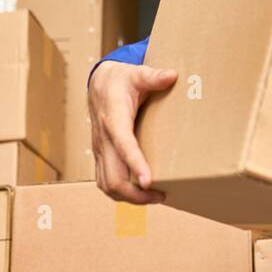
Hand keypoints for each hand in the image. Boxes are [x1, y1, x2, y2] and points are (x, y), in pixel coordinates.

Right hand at [88, 60, 177, 203]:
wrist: (99, 83)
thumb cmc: (120, 80)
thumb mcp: (136, 73)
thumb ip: (153, 76)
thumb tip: (172, 75)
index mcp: (114, 119)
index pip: (123, 146)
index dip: (135, 165)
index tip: (149, 181)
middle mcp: (104, 139)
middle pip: (112, 177)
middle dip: (135, 193)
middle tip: (161, 195)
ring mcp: (99, 149)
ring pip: (106, 185)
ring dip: (128, 197)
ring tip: (153, 198)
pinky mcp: (100, 155)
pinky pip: (104, 181)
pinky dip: (120, 192)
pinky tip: (138, 192)